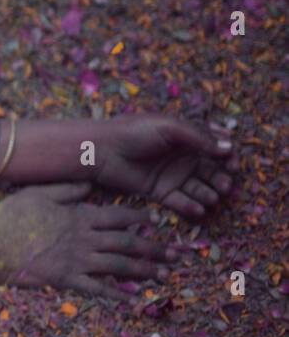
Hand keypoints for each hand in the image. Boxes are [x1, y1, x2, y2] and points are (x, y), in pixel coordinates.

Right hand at [0, 182, 174, 300]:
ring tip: (163, 275)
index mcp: (80, 216)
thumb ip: (67, 188)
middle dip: (155, 249)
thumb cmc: (10, 216)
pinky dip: (118, 296)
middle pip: (128, 244)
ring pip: (120, 267)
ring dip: (145, 271)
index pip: (119, 216)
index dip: (140, 218)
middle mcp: (85, 239)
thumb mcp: (37, 193)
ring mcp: (78, 261)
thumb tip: (91, 184)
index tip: (155, 221)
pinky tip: (134, 300)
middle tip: (175, 255)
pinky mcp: (67, 280)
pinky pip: (99, 290)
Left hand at [93, 115, 236, 218]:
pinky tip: (198, 209)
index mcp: (187, 138)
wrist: (102, 150)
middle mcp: (182, 157)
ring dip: (209, 193)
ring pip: (198, 187)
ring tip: (212, 197)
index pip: (216, 147)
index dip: (228, 156)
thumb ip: (199, 137)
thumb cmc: (134, 132)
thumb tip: (229, 148)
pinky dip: (191, 206)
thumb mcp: (170, 128)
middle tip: (225, 185)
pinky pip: (180, 201)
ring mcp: (172, 175)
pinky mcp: (160, 191)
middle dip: (221, 179)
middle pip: (211, 171)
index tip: (233, 164)